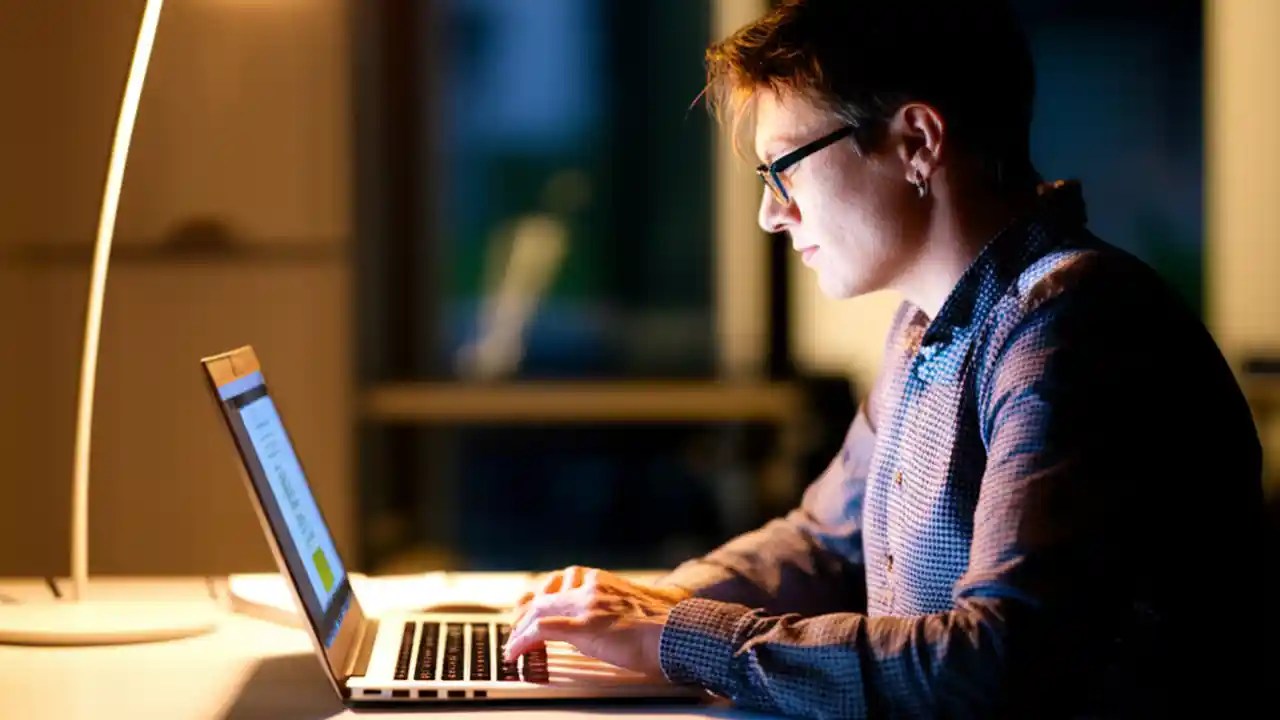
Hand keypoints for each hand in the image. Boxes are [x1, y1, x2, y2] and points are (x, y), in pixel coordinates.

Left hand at [503, 566, 691, 678]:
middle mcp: (589, 586)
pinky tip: (515, 652)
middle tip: (514, 630)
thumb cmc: (661, 625)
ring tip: (513, 644)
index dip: (539, 597)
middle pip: (543, 596)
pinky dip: (523, 641)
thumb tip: (591, 628)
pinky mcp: (584, 625)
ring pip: (538, 611)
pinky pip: (542, 630)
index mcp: (600, 579)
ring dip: (520, 629)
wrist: (676, 631)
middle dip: (523, 614)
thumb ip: (605, 609)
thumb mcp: (628, 607)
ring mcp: (586, 605)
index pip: (559, 581)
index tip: (529, 608)